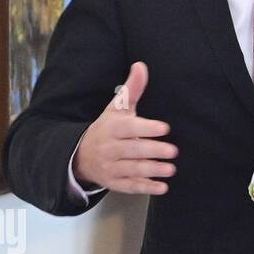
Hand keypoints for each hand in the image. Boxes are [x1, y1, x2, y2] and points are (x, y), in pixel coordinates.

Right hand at [73, 62, 176, 194]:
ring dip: (152, 170)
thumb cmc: (108, 128)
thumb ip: (132, 89)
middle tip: (173, 151)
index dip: (146, 128)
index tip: (164, 128)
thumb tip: (141, 65)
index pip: (129, 128)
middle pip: (132, 150)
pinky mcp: (114, 182)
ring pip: (132, 169)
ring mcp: (111, 167)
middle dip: (153, 151)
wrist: (80, 155)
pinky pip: (130, 186)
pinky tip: (162, 188)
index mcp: (111, 128)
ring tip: (171, 169)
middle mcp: (110, 148)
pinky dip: (146, 188)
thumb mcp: (117, 108)